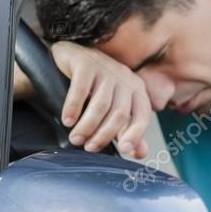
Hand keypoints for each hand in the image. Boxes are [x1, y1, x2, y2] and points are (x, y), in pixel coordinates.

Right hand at [51, 41, 150, 158]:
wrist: (74, 58)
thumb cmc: (97, 88)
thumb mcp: (114, 109)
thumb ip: (127, 130)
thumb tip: (140, 153)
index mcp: (137, 90)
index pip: (142, 115)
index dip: (136, 133)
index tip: (124, 150)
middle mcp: (125, 78)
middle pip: (119, 113)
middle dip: (103, 135)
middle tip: (88, 147)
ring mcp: (107, 69)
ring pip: (100, 104)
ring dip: (87, 126)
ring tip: (75, 139)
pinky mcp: (87, 63)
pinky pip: (81, 89)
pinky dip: (74, 107)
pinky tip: (67, 120)